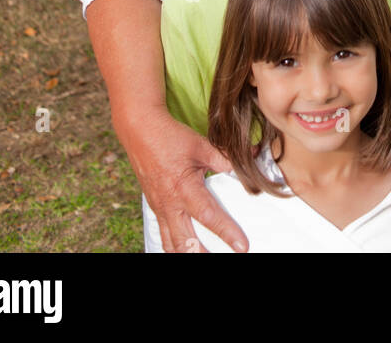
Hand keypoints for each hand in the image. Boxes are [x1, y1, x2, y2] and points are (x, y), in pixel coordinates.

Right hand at [121, 105, 247, 253]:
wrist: (141, 132)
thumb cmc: (171, 137)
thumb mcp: (201, 145)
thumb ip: (225, 158)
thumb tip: (250, 159)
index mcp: (184, 188)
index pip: (209, 216)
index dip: (227, 232)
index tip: (242, 246)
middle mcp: (171, 204)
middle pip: (187, 242)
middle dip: (204, 255)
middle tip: (223, 258)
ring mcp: (161, 208)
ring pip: (172, 244)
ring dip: (188, 254)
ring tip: (203, 256)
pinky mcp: (155, 207)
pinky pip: (163, 233)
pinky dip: (173, 246)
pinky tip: (184, 247)